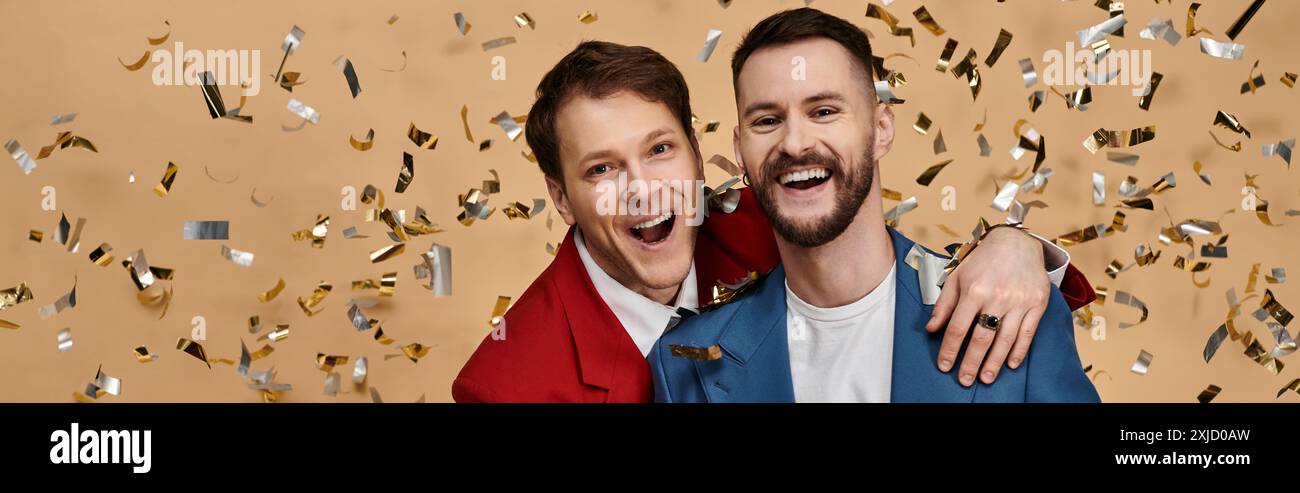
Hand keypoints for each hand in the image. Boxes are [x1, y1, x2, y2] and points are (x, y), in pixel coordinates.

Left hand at [924, 227, 1050, 386]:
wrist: (1016, 242)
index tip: (944, 366)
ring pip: (1005, 339)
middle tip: (965, 380)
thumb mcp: (957, 277)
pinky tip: (1011, 364)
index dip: (949, 350)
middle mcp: (997, 296)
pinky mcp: (1037, 303)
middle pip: (981, 338)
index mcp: (974, 289)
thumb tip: (931, 329)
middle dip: (971, 363)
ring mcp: (1020, 300)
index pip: (958, 328)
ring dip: (994, 363)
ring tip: (985, 378)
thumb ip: (944, 305)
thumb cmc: (982, 260)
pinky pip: (1028, 333)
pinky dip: (1019, 351)